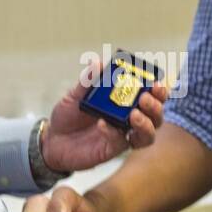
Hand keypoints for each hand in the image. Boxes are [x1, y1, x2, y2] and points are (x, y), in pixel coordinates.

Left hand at [41, 68, 167, 173]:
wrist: (52, 139)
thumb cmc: (67, 115)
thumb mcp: (74, 95)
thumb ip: (87, 81)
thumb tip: (97, 62)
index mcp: (124, 101)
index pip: (150, 96)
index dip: (159, 91)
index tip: (155, 83)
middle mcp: (128, 118)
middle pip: (156, 115)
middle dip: (156, 106)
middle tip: (144, 98)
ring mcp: (122, 135)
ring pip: (148, 134)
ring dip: (146, 124)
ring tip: (134, 114)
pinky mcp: (112, 149)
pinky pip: (121, 142)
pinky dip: (115, 133)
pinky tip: (103, 125)